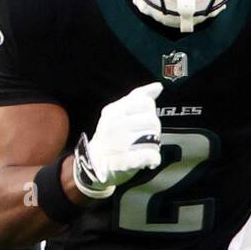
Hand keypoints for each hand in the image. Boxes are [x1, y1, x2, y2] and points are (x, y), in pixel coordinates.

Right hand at [72, 81, 162, 198]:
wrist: (92, 163)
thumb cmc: (109, 137)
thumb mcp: (117, 113)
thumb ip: (137, 98)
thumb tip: (158, 86)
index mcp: (114, 110)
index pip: (146, 103)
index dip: (151, 113)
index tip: (143, 123)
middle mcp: (115, 124)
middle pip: (153, 121)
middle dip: (155, 132)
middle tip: (146, 139)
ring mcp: (118, 142)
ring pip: (154, 138)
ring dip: (155, 146)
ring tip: (145, 149)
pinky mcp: (124, 161)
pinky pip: (150, 155)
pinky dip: (154, 159)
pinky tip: (150, 161)